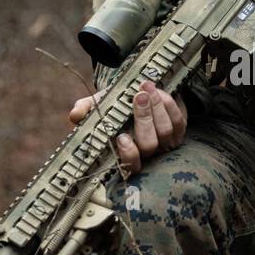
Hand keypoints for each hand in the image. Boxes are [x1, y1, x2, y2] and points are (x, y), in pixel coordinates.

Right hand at [68, 78, 187, 174]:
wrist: (138, 90)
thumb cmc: (115, 103)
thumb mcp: (99, 104)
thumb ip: (86, 109)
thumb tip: (75, 115)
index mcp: (125, 152)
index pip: (131, 166)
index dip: (129, 154)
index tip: (121, 137)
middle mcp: (148, 153)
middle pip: (149, 145)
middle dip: (144, 120)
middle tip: (138, 98)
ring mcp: (166, 143)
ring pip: (166, 132)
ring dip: (157, 108)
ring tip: (146, 88)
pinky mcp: (179, 130)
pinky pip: (179, 121)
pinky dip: (169, 105)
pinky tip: (159, 92)